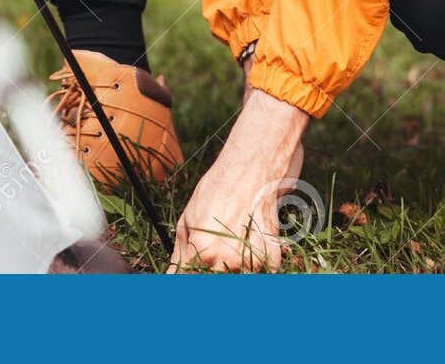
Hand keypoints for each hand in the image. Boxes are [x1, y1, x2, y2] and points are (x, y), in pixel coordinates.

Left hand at [168, 88, 309, 272]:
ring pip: (241, 280)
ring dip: (238, 270)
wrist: (255, 161)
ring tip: (235, 242)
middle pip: (216, 284)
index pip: (190, 283)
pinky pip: (265, 273)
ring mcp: (252, 258)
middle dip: (214, 275)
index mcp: (202, 250)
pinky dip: (260, 262)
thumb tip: (171, 279)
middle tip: (216, 251)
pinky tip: (253, 240)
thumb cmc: (219, 187)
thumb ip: (180, 254)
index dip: (191, 281)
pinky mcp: (273, 253)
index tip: (193, 275)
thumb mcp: (189, 217)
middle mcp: (227, 259)